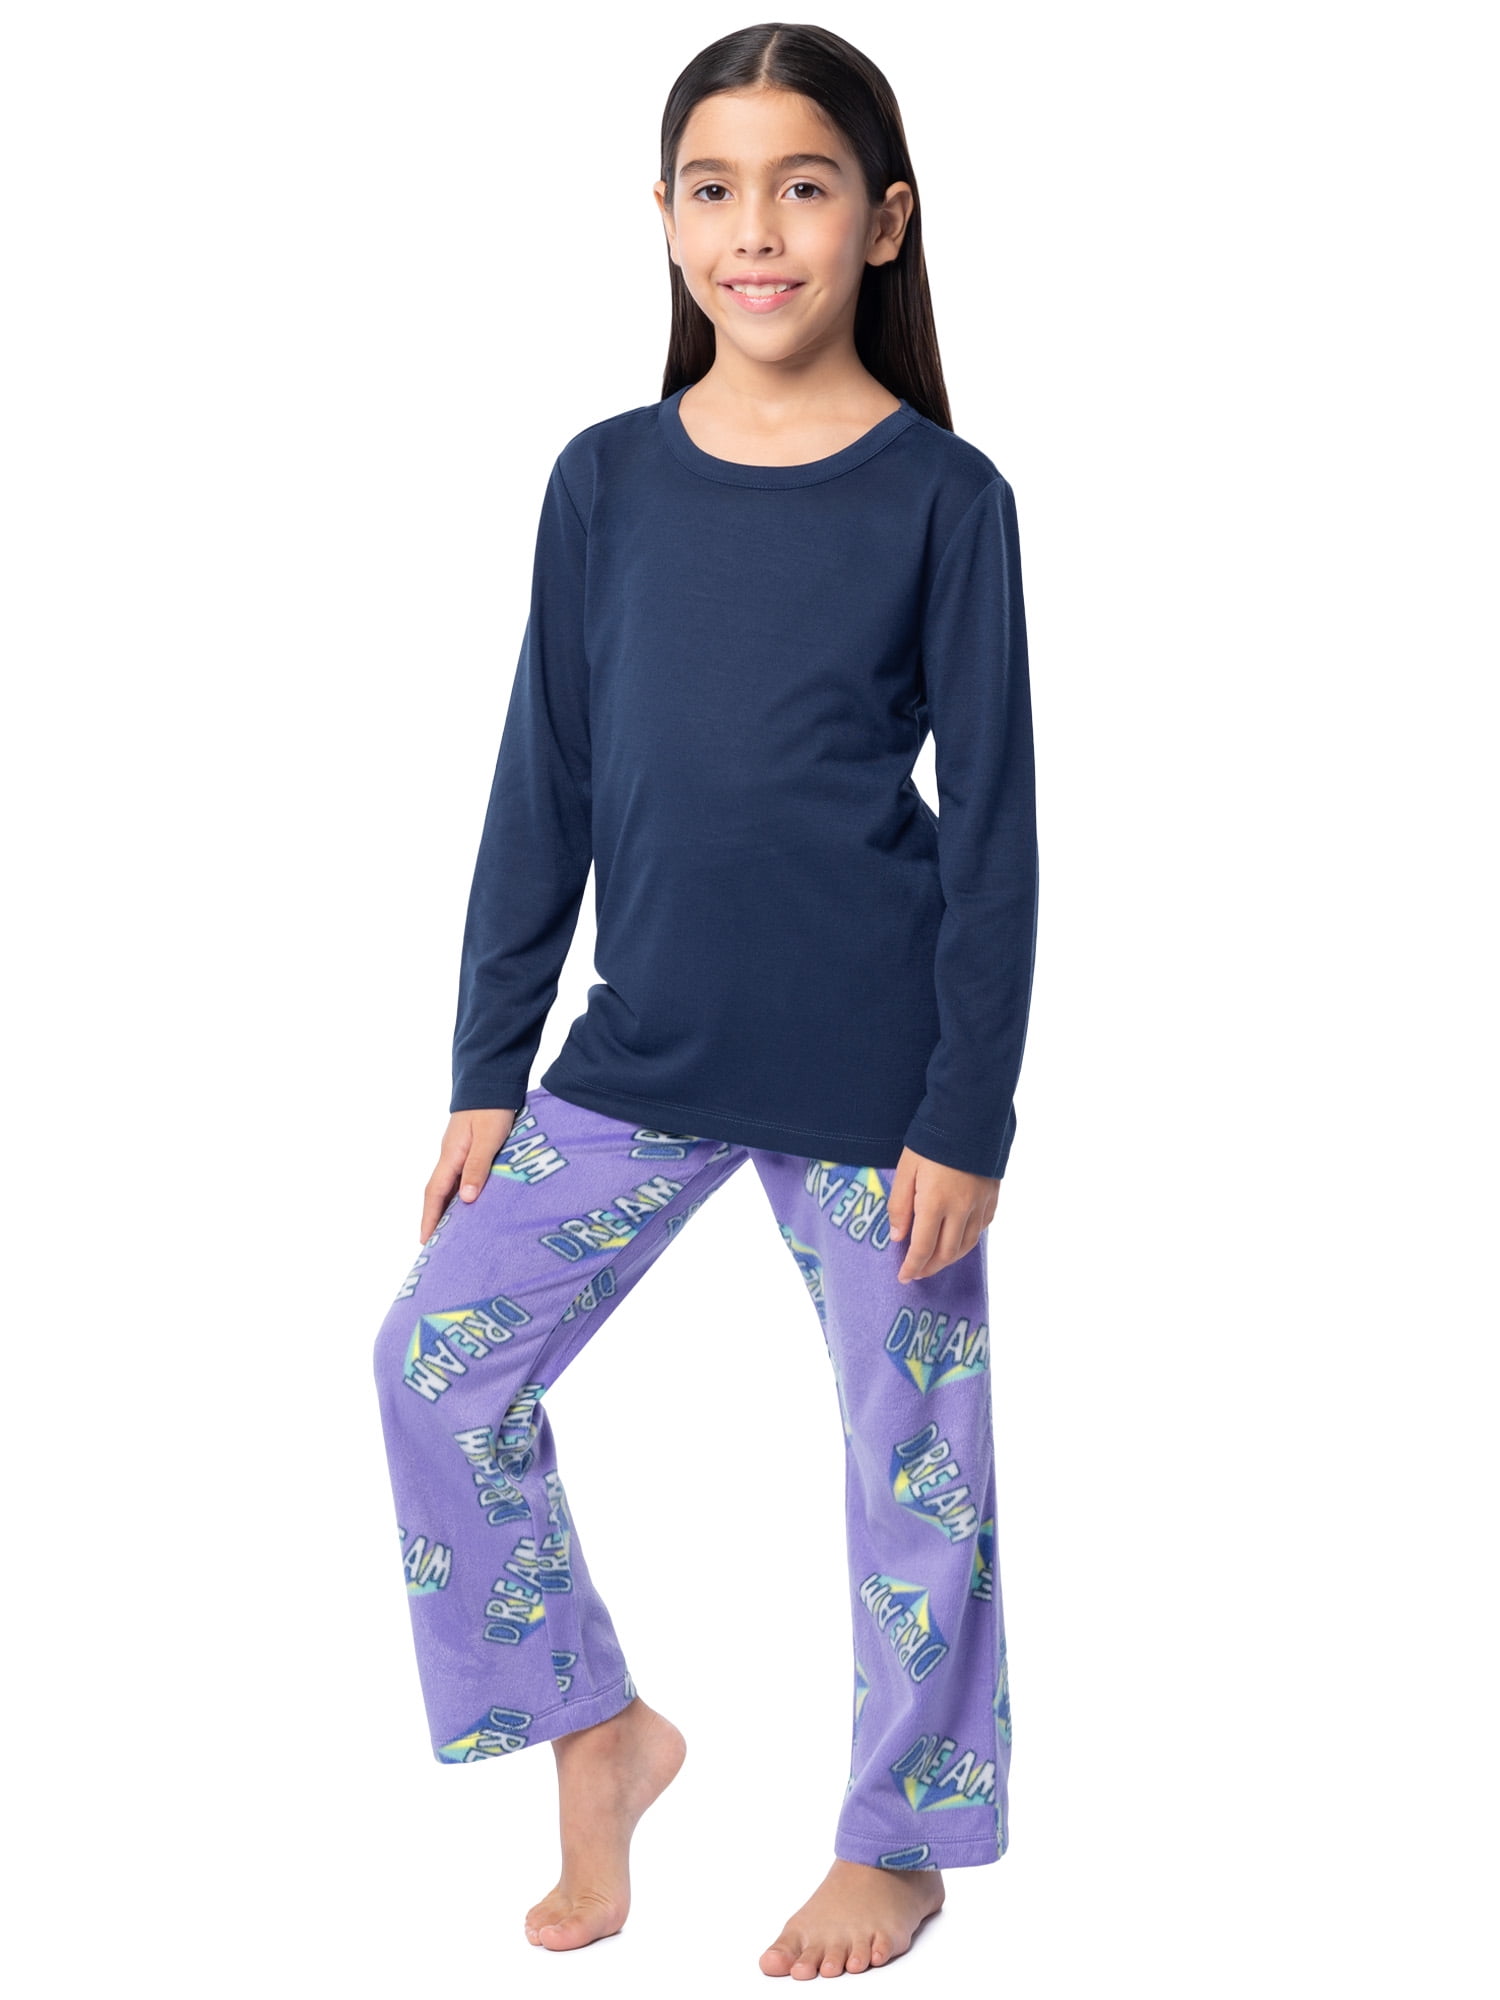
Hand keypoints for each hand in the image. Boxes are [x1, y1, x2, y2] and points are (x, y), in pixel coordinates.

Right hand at [420, 1108, 517, 1241]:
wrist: (491, 1080)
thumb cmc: (492, 1108)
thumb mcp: (488, 1138)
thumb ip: (478, 1167)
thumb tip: (465, 1199)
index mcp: (451, 1155)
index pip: (435, 1193)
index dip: (430, 1217)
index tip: (425, 1241)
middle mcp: (451, 1156)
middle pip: (438, 1193)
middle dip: (434, 1217)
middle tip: (435, 1244)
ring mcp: (458, 1151)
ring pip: (449, 1185)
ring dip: (448, 1207)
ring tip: (452, 1231)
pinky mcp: (469, 1147)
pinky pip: (460, 1176)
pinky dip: (460, 1193)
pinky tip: (469, 1203)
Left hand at [887, 1147, 998, 1281]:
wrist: (969, 1117)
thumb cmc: (930, 1142)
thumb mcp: (905, 1170)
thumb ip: (900, 1206)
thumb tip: (898, 1237)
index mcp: (935, 1204)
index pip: (922, 1248)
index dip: (912, 1267)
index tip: (903, 1277)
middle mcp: (961, 1210)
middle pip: (947, 1253)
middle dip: (930, 1267)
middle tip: (916, 1271)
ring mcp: (980, 1205)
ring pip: (966, 1245)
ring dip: (949, 1258)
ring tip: (935, 1261)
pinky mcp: (992, 1198)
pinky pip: (981, 1229)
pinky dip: (967, 1241)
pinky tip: (958, 1240)